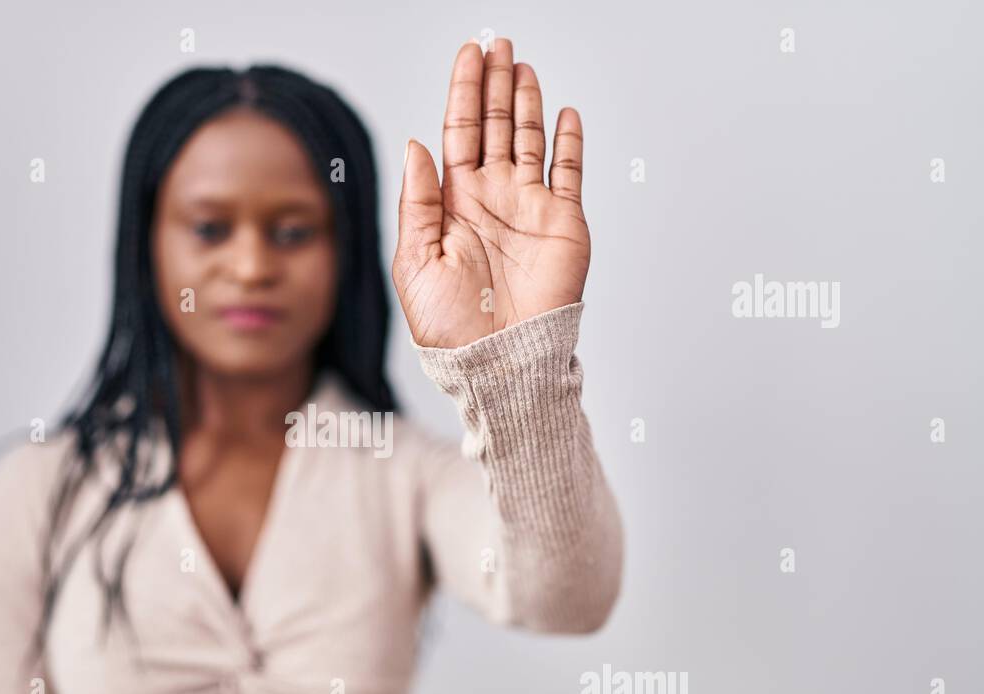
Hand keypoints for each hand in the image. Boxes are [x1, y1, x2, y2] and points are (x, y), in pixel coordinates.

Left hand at [393, 38, 589, 348]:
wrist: (497, 362)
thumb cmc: (449, 328)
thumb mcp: (415, 263)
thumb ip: (418, 202)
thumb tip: (418, 144)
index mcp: (453, 205)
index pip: (458, 135)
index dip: (462, 93)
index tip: (467, 55)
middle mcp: (492, 199)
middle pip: (494, 126)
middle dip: (493, 84)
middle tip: (495, 42)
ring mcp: (529, 208)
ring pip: (529, 139)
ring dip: (525, 101)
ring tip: (520, 64)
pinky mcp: (563, 223)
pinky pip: (569, 172)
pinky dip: (568, 141)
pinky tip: (563, 112)